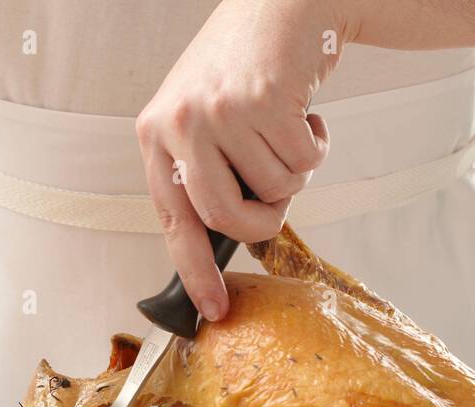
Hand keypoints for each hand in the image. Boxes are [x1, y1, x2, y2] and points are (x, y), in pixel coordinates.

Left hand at [135, 0, 337, 320]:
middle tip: (277, 205)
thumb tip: (221, 242)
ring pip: (274, 191)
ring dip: (296, 173)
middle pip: (225, 218)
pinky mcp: (263, 101)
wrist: (283, 5)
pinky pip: (304, 162)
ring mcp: (220, 112)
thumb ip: (202, 172)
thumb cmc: (245, 67)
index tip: (213, 309)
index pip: (173, 221)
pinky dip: (318, 145)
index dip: (194, 271)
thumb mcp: (202, 118)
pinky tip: (306, 112)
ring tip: (288, 132)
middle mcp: (179, 124)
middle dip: (262, 223)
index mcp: (155, 134)